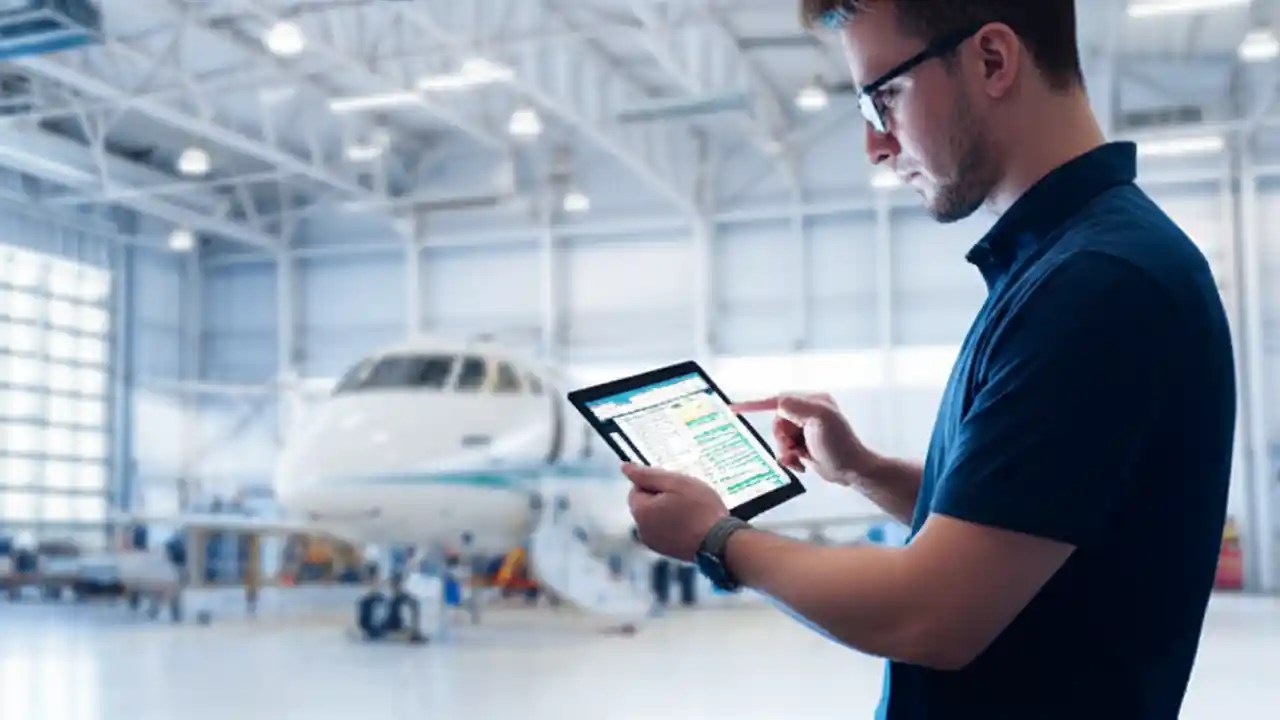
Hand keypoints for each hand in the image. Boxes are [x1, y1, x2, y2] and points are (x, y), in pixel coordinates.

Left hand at [622, 463, 729, 561]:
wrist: (721, 542)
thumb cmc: (701, 509)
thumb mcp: (675, 482)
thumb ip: (648, 475)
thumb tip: (624, 467)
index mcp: (641, 512)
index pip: (637, 488)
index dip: (657, 483)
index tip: (676, 486)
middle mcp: (642, 530)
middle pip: (646, 504)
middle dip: (662, 497)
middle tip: (686, 496)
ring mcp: (654, 543)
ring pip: (656, 517)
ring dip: (669, 511)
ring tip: (692, 510)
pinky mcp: (667, 551)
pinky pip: (665, 530)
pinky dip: (676, 525)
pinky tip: (693, 523)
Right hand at [732, 393, 878, 487]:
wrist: (851, 470)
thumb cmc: (839, 444)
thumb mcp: (820, 419)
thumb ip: (797, 407)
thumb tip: (778, 404)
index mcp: (812, 401)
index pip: (778, 400)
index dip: (755, 404)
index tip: (734, 408)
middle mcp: (808, 412)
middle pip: (777, 423)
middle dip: (782, 438)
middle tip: (793, 448)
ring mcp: (805, 429)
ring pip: (779, 438)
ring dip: (785, 451)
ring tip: (798, 458)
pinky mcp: (804, 444)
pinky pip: (784, 450)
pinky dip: (788, 458)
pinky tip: (800, 463)